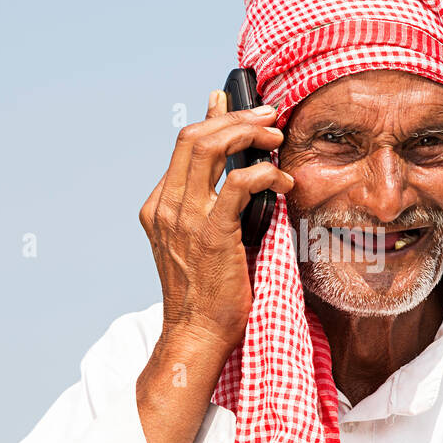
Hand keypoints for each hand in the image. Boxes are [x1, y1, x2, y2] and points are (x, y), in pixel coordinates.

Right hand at [139, 90, 294, 354]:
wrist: (198, 336)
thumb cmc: (210, 292)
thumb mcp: (206, 238)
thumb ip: (216, 202)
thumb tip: (241, 167)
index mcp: (160, 206)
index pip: (185, 144)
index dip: (216, 118)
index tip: (243, 106)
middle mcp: (166, 207)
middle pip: (194, 136)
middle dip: (235, 116)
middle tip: (269, 115)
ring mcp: (184, 219)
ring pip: (209, 148)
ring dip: (248, 133)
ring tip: (277, 137)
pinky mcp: (211, 234)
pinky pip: (237, 184)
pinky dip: (263, 173)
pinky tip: (282, 182)